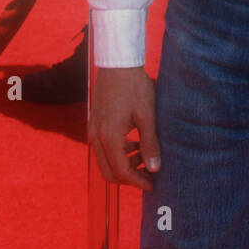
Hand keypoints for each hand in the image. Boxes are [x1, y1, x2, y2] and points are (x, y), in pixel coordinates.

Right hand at [89, 66, 159, 190]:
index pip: (121, 171)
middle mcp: (96, 136)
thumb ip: (150, 143)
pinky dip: (118, 153)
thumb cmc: (134, 86)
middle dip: (129, 178)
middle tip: (149, 175)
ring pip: (105, 161)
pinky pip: (102, 148)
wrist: (118, 63)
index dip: (137, 182)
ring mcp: (93, 130)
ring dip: (123, 165)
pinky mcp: (94, 124)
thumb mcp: (147, 115)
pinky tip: (135, 144)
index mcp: (109, 136)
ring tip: (145, 157)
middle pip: (108, 172)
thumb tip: (155, 168)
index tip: (153, 184)